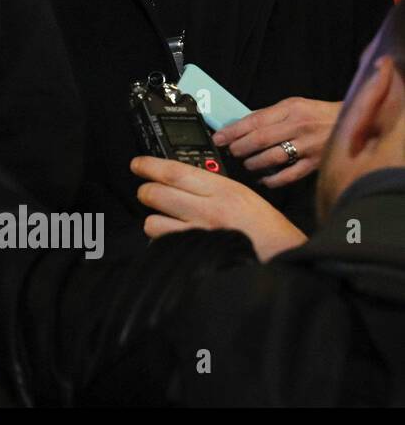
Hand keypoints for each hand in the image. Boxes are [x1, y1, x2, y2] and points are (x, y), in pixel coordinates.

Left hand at [133, 156, 307, 260]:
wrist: (287, 260)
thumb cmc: (267, 230)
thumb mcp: (244, 197)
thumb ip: (212, 188)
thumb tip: (177, 180)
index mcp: (224, 190)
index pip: (175, 171)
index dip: (150, 166)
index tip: (137, 164)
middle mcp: (210, 210)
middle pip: (156, 193)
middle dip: (146, 192)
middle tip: (149, 193)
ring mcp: (201, 235)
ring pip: (153, 222)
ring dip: (155, 220)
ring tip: (168, 222)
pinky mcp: (196, 255)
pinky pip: (164, 245)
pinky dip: (164, 243)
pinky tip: (177, 242)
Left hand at [211, 97, 339, 188]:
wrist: (354, 123)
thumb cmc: (318, 114)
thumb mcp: (294, 105)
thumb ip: (270, 115)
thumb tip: (241, 126)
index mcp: (291, 109)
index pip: (254, 120)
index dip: (233, 131)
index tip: (219, 138)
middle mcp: (299, 127)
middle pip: (260, 139)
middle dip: (239, 147)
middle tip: (231, 151)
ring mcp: (308, 146)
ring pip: (272, 157)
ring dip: (253, 162)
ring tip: (246, 163)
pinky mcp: (315, 164)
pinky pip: (289, 175)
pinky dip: (273, 179)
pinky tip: (264, 179)